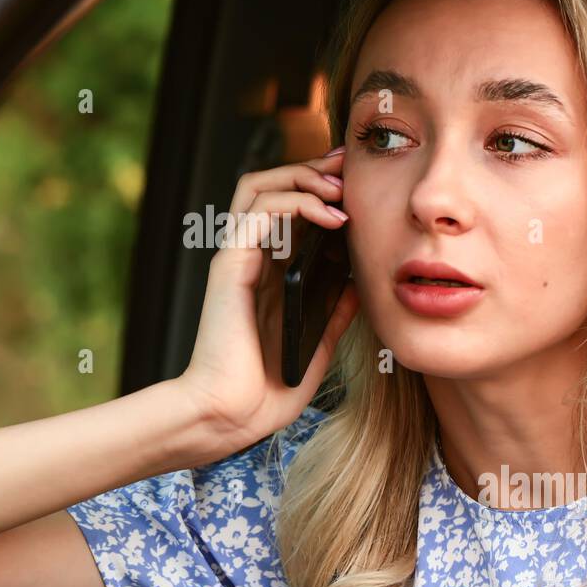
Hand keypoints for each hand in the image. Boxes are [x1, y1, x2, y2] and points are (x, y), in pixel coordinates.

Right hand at [177, 148, 359, 463]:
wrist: (228, 417)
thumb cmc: (263, 393)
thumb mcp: (315, 348)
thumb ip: (332, 316)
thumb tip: (358, 286)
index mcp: (265, 275)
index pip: (286, 210)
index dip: (318, 187)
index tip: (354, 183)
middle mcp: (248, 259)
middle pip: (271, 186)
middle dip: (312, 169)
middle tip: (349, 168)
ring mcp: (236, 259)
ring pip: (259, 186)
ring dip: (302, 177)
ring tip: (339, 190)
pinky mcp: (230, 265)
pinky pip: (260, 212)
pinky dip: (297, 202)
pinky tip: (330, 216)